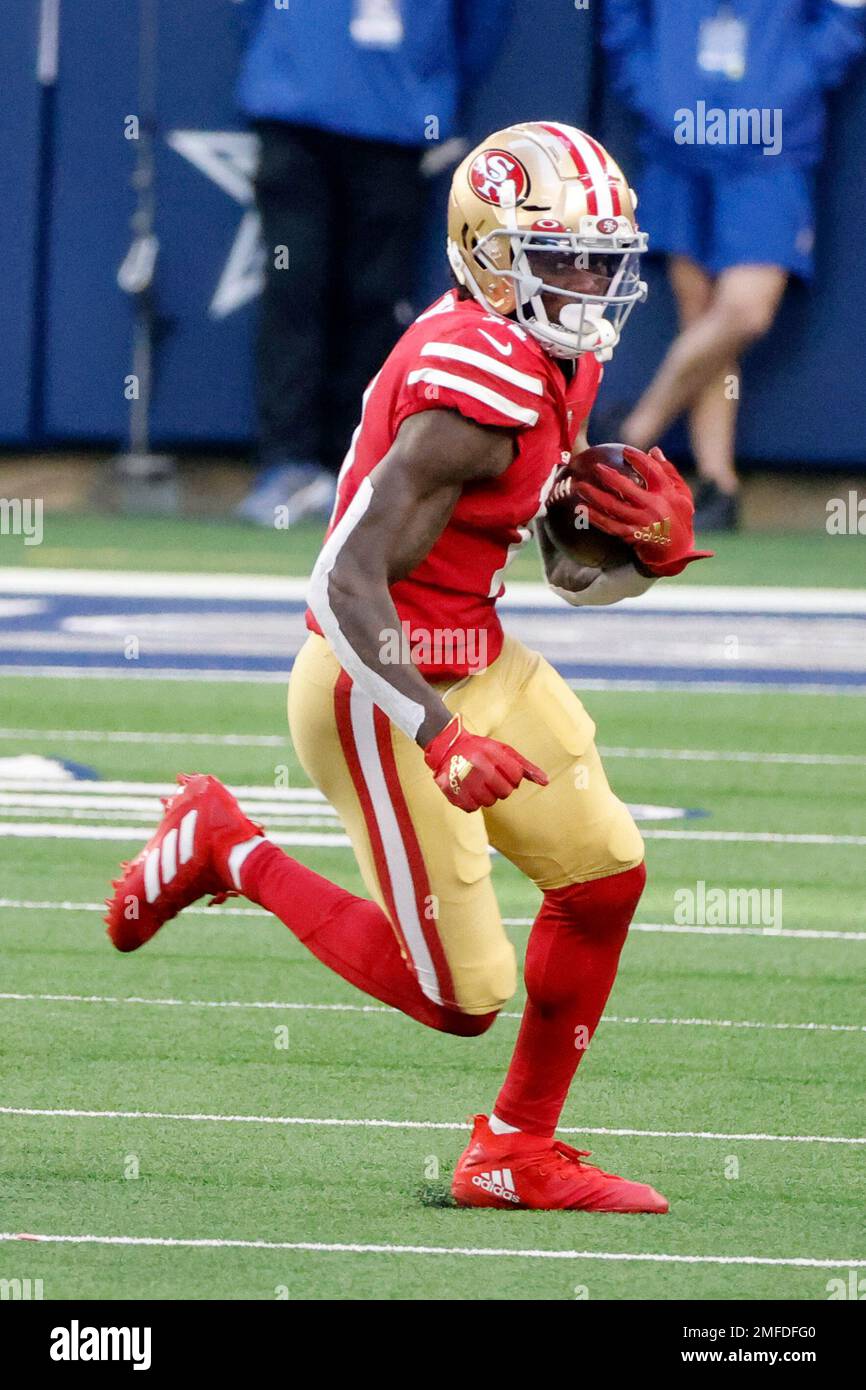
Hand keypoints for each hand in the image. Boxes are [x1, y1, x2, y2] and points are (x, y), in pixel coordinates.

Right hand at [423, 715, 547, 811]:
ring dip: (486, 795)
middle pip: (505, 792)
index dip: (512, 776)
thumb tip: (545, 782)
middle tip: (490, 777)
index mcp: (492, 753)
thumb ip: (525, 767)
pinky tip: (468, 789)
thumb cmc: (480, 749)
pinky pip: (473, 808)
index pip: (516, 776)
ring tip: (478, 782)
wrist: (447, 746)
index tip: (503, 771)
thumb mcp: (503, 751)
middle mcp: (479, 766)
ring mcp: (465, 780)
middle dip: (501, 787)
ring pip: (489, 802)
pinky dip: (472, 801)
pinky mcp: (454, 792)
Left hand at [576, 446, 713, 576]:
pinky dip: (595, 517)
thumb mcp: (683, 494)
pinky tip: (582, 509)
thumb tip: (653, 450)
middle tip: (596, 467)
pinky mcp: (630, 535)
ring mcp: (640, 523)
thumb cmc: (680, 518)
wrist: (677, 551)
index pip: (652, 472)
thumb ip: (668, 472)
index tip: (625, 451)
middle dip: (610, 476)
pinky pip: (609, 525)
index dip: (638, 460)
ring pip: (613, 507)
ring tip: (579, 486)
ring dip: (595, 496)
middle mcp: (653, 507)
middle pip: (627, 488)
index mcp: (666, 494)